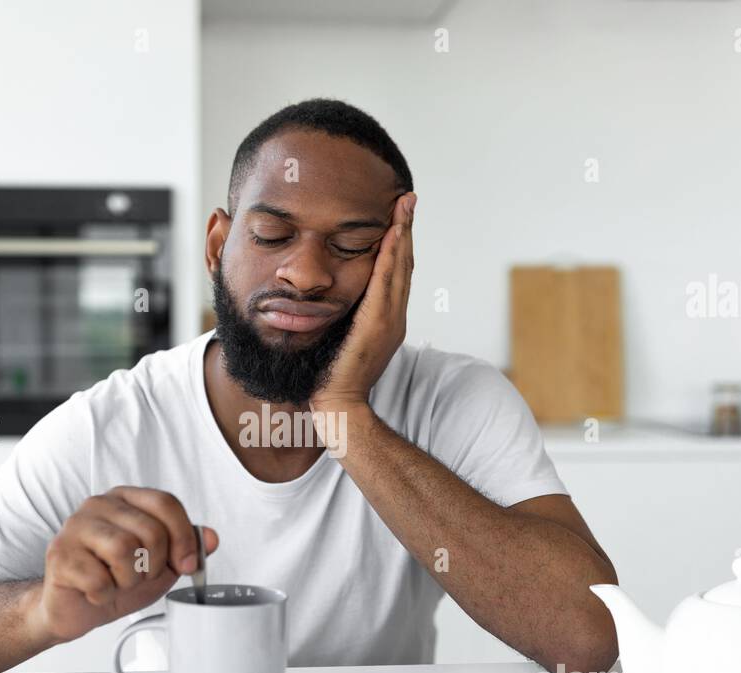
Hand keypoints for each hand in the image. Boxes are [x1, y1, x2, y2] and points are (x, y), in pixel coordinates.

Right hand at [29, 487, 218, 644]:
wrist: (75, 608)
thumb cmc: (116, 579)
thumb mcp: (161, 564)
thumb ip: (186, 547)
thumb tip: (210, 538)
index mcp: (126, 499)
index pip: (166, 502)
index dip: (184, 537)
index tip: (186, 564)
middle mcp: (99, 505)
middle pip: (149, 530)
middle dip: (154, 565)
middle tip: (140, 576)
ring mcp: (75, 527)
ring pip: (124, 549)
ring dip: (129, 579)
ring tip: (118, 583)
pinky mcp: (59, 554)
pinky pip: (99, 578)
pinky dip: (105, 594)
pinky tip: (97, 592)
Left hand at [310, 191, 415, 411]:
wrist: (339, 405)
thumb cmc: (332, 378)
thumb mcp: (342, 340)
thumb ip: (345, 321)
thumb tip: (332, 301)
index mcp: (387, 321)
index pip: (396, 275)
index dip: (400, 245)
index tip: (399, 218)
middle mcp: (394, 318)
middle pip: (404, 265)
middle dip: (406, 230)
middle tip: (408, 199)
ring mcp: (389, 321)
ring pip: (400, 268)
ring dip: (402, 234)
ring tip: (404, 206)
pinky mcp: (378, 324)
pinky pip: (386, 283)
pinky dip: (392, 257)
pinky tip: (392, 235)